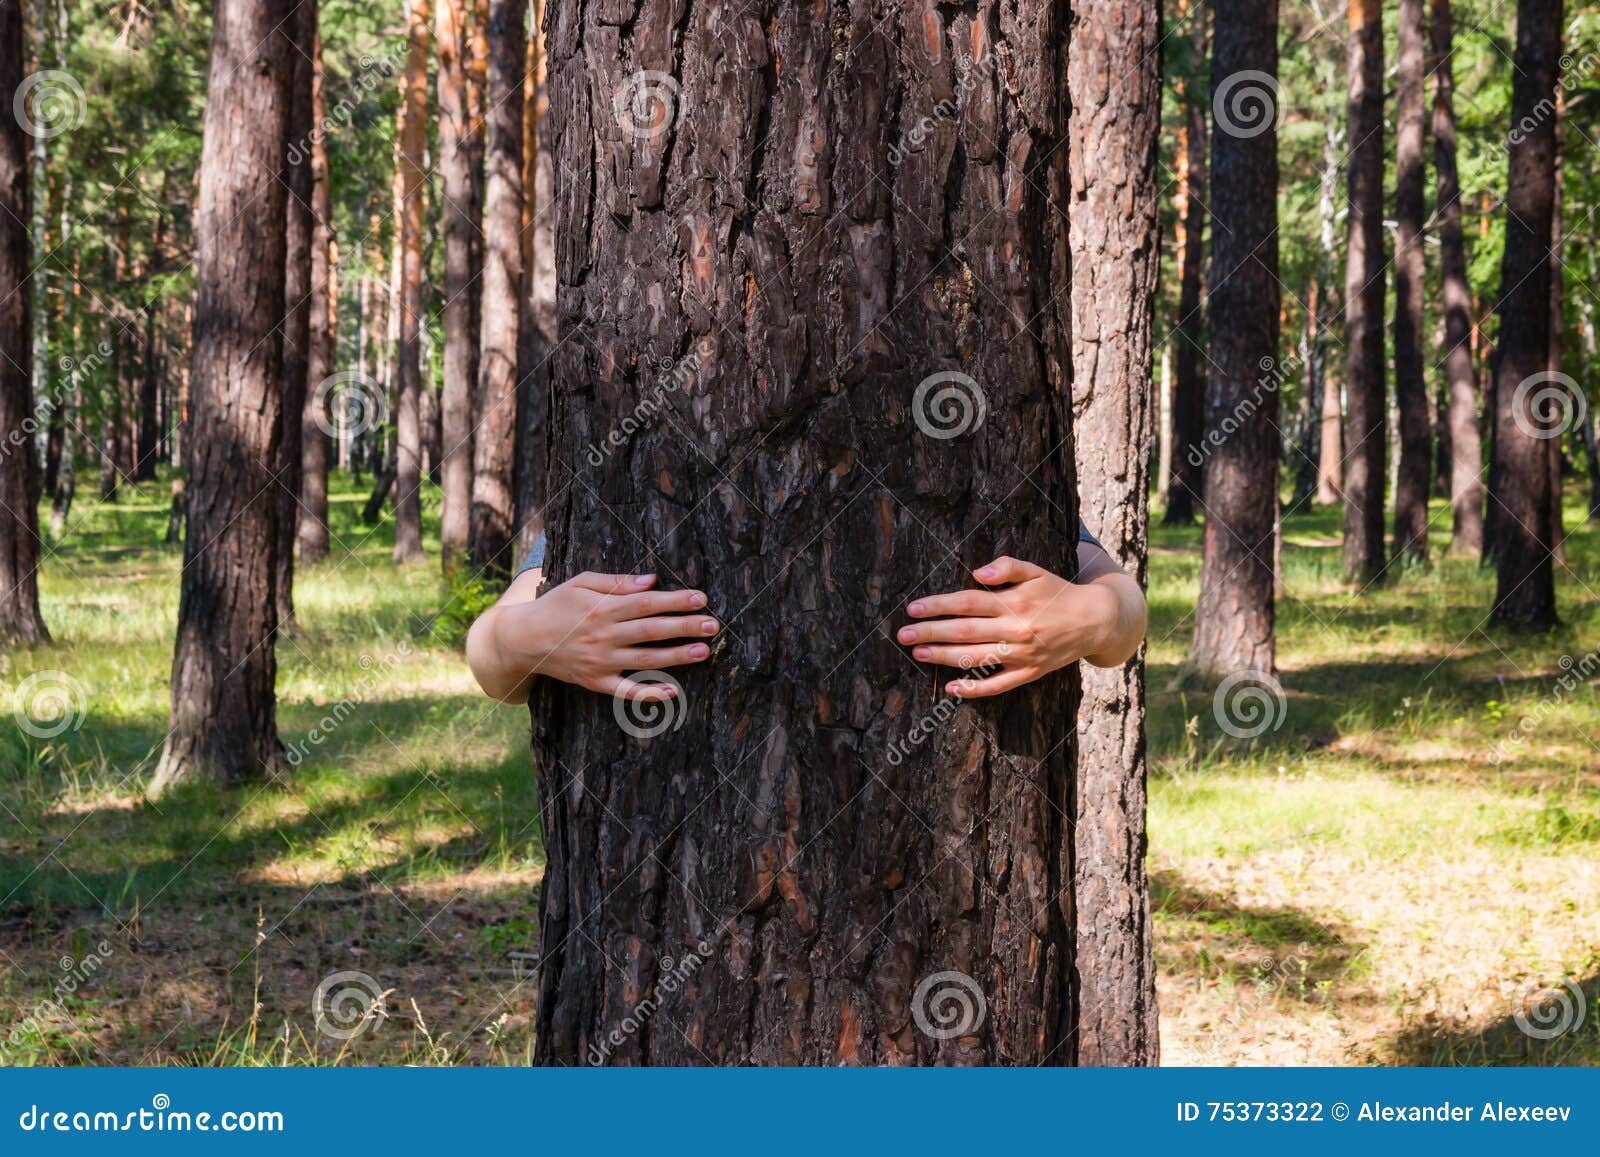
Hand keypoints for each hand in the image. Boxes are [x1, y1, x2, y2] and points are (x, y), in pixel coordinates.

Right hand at [468, 571, 718, 703]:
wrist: (523, 640)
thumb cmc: (556, 606)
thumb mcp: (581, 583)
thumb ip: (617, 582)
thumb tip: (652, 580)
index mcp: (603, 608)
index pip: (648, 603)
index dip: (676, 601)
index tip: (701, 598)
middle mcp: (604, 635)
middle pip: (653, 630)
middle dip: (685, 627)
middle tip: (713, 624)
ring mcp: (601, 661)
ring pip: (646, 659)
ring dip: (677, 656)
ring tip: (704, 651)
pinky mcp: (596, 682)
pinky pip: (626, 691)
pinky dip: (649, 693)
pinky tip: (673, 691)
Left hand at [895, 554, 1126, 698]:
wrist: (1095, 620)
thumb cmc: (1058, 592)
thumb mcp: (1036, 570)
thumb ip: (1007, 566)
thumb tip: (977, 571)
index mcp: (1014, 602)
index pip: (967, 603)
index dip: (937, 606)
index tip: (913, 609)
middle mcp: (1016, 630)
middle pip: (965, 631)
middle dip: (931, 633)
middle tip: (903, 635)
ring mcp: (1022, 655)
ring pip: (976, 659)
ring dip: (944, 658)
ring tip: (918, 654)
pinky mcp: (1029, 673)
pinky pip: (998, 686)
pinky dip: (974, 689)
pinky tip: (951, 688)